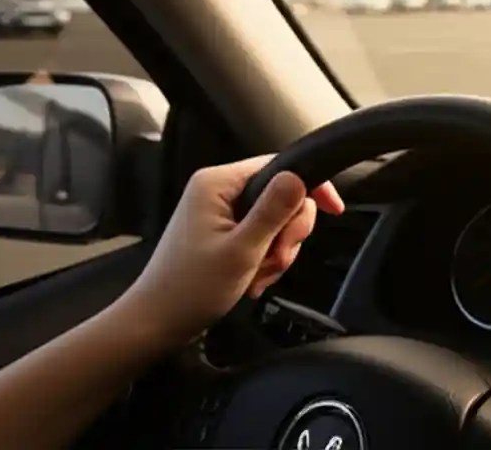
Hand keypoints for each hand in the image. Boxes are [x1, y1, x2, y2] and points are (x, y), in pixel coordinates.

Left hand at [119, 156, 343, 345]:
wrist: (156, 324)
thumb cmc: (192, 289)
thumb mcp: (241, 250)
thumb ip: (272, 212)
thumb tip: (300, 177)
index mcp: (217, 183)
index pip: (280, 166)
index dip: (310, 188)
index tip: (334, 211)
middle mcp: (218, 190)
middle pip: (282, 195)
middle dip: (288, 232)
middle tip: (276, 259)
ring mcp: (220, 212)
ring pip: (276, 220)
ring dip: (277, 251)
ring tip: (258, 275)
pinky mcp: (223, 232)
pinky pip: (263, 236)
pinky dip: (265, 258)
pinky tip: (252, 279)